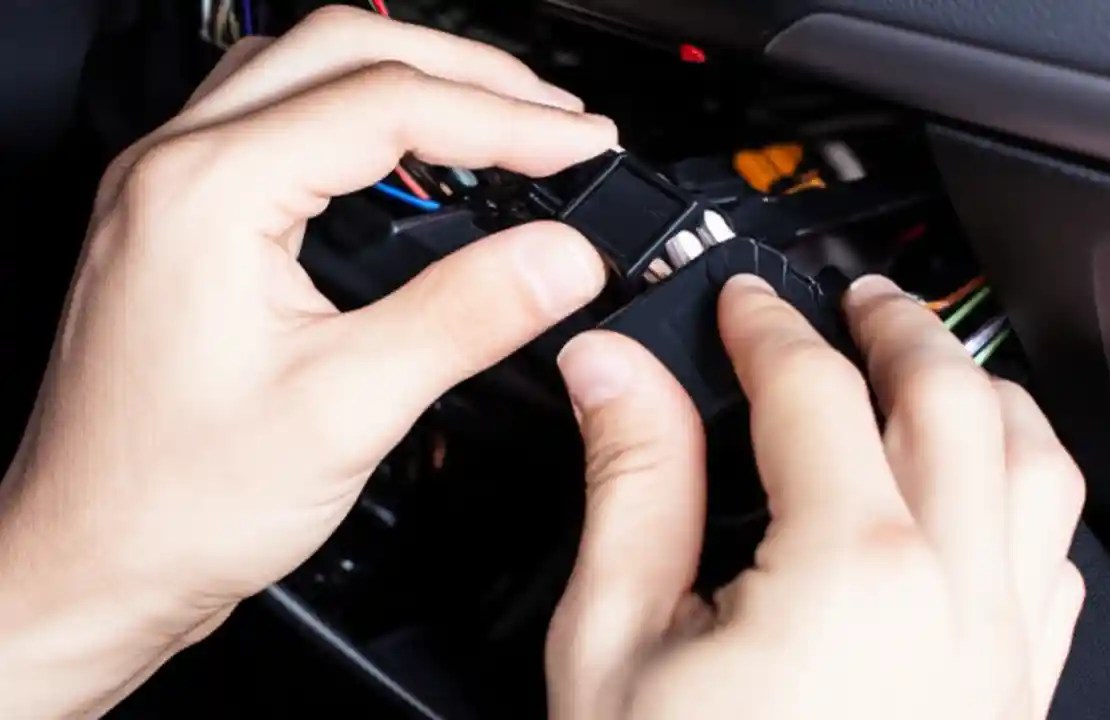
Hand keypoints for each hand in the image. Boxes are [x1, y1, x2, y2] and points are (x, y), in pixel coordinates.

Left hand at [0, 8, 613, 715]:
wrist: (89, 564)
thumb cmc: (174, 502)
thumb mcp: (347, 409)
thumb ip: (467, 314)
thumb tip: (562, 257)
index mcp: (209, 192)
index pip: (389, 101)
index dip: (506, 119)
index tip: (582, 146)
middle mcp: (176, 168)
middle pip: (345, 47)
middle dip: (467, 71)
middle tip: (554, 117)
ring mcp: (170, 189)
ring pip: (307, 69)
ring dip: (412, 79)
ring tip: (499, 118)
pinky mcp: (180, 221)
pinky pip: (278, 119)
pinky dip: (362, 117)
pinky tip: (407, 156)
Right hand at [547, 274, 1085, 718]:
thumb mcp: (616, 645)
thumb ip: (630, 485)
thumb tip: (615, 372)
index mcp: (849, 570)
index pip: (816, 388)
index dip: (768, 324)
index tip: (738, 303)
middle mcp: (956, 594)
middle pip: (951, 396)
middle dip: (894, 325)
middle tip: (850, 299)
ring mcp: (1005, 648)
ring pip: (1037, 464)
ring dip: (982, 391)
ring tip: (928, 367)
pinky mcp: (1019, 696)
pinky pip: (1059, 558)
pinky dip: (1025, 490)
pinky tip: (978, 491)